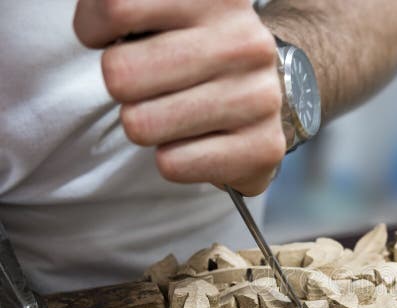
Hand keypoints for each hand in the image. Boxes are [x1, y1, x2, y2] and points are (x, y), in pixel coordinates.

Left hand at [74, 0, 284, 195]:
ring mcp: (261, 98)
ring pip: (142, 125)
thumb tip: (97, 27)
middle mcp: (248, 43)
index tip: (114, 36)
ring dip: (145, 124)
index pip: (115, 9)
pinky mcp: (263, 147)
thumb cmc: (193, 51)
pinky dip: (171, 159)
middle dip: (122, 85)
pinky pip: (172, 164)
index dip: (94, 28)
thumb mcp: (165, 8)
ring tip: (173, 112)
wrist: (260, 99)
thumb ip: (127, 8)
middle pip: (120, 74)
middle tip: (150, 84)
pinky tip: (194, 142)